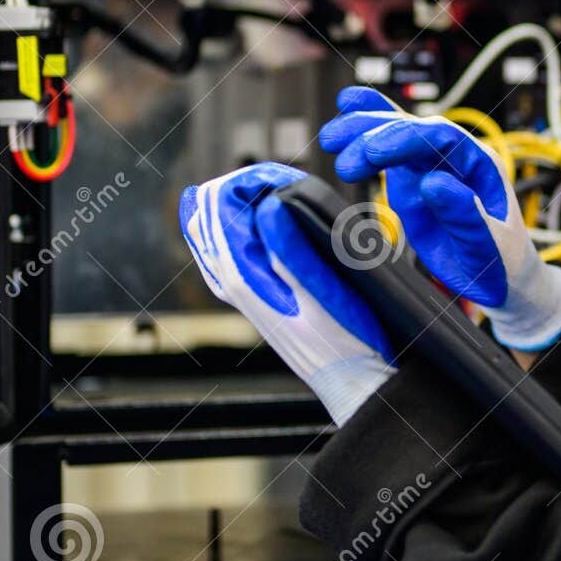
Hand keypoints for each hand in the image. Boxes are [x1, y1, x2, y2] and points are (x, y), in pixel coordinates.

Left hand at [179, 162, 392, 424]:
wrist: (352, 382)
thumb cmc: (347, 344)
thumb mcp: (327, 294)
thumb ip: (292, 250)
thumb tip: (268, 204)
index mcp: (241, 277)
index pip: (216, 203)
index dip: (249, 178)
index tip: (289, 178)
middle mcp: (230, 279)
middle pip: (208, 207)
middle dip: (245, 184)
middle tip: (290, 180)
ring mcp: (238, 284)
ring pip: (215, 223)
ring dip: (247, 199)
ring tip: (288, 191)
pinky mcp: (253, 288)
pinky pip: (229, 241)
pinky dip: (247, 218)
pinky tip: (274, 214)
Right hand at [319, 87, 560, 351]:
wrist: (500, 278)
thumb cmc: (501, 262)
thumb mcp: (489, 245)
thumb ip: (464, 214)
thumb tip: (431, 181)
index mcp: (481, 164)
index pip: (442, 138)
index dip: (406, 139)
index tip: (374, 150)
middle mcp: (455, 157)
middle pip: (412, 130)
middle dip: (374, 135)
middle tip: (341, 153)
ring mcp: (431, 165)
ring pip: (395, 135)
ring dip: (362, 131)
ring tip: (330, 140)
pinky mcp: (412, 179)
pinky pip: (388, 151)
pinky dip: (366, 131)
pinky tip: (346, 105)